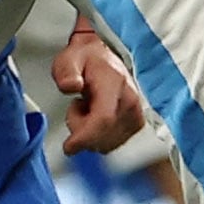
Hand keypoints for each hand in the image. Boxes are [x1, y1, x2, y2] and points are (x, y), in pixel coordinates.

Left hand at [51, 22, 146, 154]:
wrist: (106, 56)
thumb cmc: (86, 59)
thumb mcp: (68, 59)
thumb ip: (66, 72)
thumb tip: (70, 86)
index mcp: (114, 83)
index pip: (104, 119)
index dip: (85, 137)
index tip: (68, 146)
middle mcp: (130, 100)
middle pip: (105, 136)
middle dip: (82, 133)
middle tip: (77, 107)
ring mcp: (136, 114)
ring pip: (108, 143)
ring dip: (90, 134)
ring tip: (87, 109)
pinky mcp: (136, 123)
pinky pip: (113, 143)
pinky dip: (100, 136)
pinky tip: (96, 118)